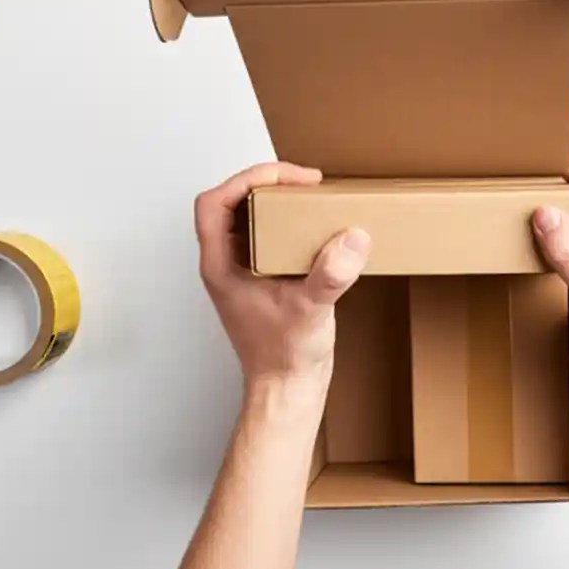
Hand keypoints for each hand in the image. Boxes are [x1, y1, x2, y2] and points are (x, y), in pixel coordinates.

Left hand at [195, 162, 370, 386]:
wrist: (287, 389)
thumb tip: (352, 239)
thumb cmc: (283, 358)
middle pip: (231, 202)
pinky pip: (268, 235)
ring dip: (277, 201)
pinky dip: (289, 222)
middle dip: (266, 183)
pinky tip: (316, 227)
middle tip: (305, 183)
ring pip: (248, 216)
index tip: (288, 180)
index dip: (248, 180)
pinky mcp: (263, 277)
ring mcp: (243, 270)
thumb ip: (329, 275)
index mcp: (220, 266)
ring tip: (311, 197)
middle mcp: (226, 263)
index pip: (216, 203)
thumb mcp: (309, 312)